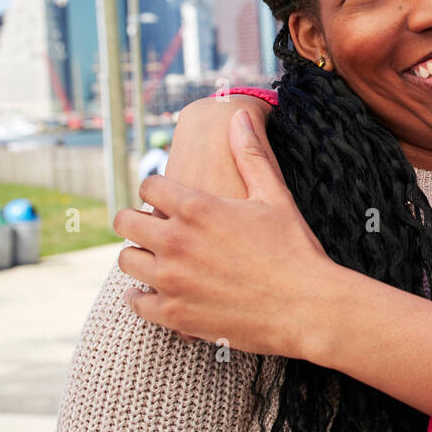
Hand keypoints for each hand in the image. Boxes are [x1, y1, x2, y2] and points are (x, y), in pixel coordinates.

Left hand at [114, 108, 339, 361]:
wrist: (307, 307)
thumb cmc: (295, 249)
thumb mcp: (275, 196)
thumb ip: (251, 155)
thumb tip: (240, 117)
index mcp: (196, 208)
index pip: (148, 185)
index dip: (158, 189)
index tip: (168, 198)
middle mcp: (176, 242)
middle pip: (125, 221)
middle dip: (137, 219)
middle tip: (155, 226)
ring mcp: (171, 280)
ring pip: (126, 260)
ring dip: (139, 255)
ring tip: (158, 257)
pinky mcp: (174, 315)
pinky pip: (136, 302)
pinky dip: (142, 296)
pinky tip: (157, 291)